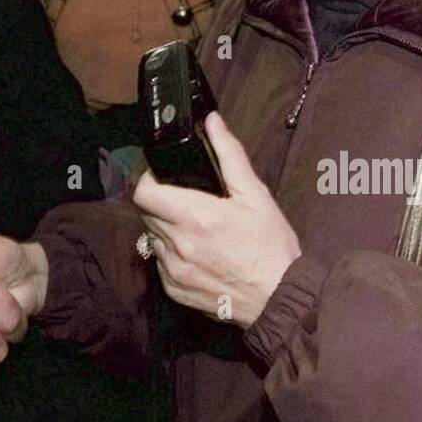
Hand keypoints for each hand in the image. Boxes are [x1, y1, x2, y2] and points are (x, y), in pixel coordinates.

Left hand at [134, 112, 299, 327]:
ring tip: (191, 224)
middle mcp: (177, 244)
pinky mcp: (174, 290)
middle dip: (157, 199)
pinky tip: (195, 250)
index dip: (146, 178)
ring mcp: (172, 271)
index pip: (142, 192)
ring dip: (164, 226)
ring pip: (152, 237)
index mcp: (194, 216)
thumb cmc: (271, 245)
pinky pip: (160, 263)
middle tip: (181, 196)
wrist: (280, 300)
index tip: (161, 174)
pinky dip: (171, 252)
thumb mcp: (256, 194)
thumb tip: (211, 121)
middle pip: (144, 212)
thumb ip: (230, 154)